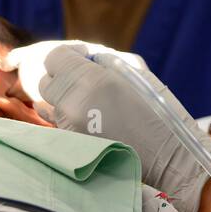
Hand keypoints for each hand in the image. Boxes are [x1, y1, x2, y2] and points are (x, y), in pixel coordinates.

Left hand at [37, 43, 210, 211]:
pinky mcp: (69, 145)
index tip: (83, 56)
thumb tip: (83, 57)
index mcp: (90, 80)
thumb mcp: (136, 72)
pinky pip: (55, 123)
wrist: (166, 158)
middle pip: (44, 80)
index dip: (67, 53)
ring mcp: (67, 127)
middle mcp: (72, 103)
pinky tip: (85, 115)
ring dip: (59, 96)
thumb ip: (104, 60)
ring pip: (45, 103)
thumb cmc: (158, 111)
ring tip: (84, 97)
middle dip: (60, 74)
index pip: (53, 57)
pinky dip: (63, 114)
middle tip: (82, 76)